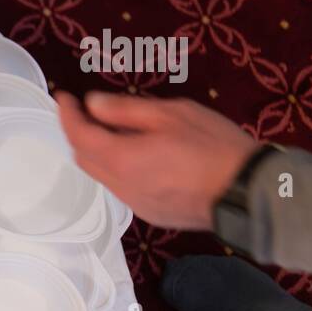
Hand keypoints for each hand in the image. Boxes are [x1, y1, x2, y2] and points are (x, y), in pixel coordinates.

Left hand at [57, 92, 259, 230]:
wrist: (248, 192)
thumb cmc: (214, 146)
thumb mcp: (172, 114)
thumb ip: (126, 109)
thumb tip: (92, 104)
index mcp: (122, 159)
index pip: (78, 136)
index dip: (67, 115)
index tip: (63, 97)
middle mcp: (121, 186)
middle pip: (84, 158)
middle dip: (78, 134)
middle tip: (86, 112)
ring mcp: (135, 204)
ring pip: (102, 175)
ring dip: (99, 152)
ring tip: (116, 129)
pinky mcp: (151, 213)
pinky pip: (123, 188)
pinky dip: (119, 168)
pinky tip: (139, 155)